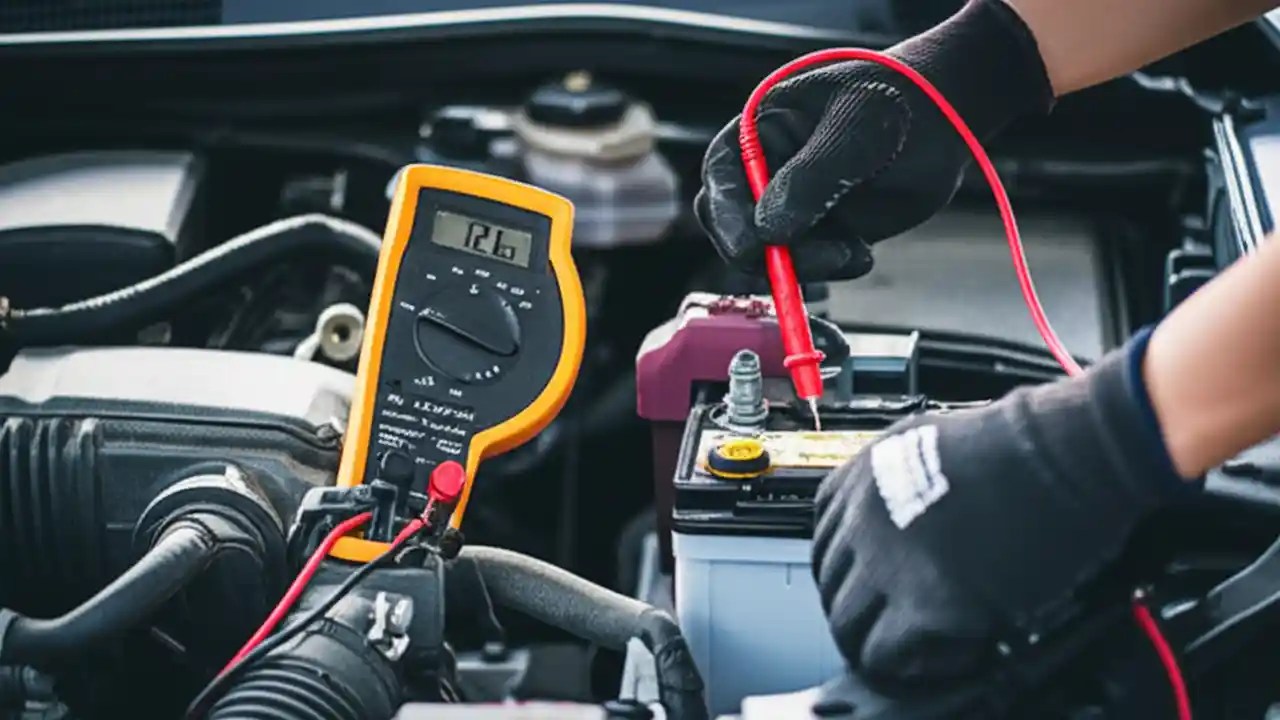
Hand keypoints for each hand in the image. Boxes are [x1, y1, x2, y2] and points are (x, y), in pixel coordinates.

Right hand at [695, 0, 1053, 280]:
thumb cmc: (898, 101)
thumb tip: (770, 228)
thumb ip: (813, 176)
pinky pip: (809, 267)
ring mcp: (792, 208)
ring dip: (811, 265)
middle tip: (823, 257)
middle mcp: (764, 175)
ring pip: (775, 257)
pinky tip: (861, 252)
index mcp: (755, 135)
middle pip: (738, 230)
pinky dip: (833, 269)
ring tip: (856, 251)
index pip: (721, 182)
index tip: (754, 247)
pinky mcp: (821, 234)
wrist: (945, 120)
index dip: (729, 218)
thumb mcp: (857, 128)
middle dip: (773, 253)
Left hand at [811, 331, 1195, 684]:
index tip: (866, 588)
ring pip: (850, 626)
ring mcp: (888, 561)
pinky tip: (943, 656)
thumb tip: (903, 521)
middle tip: (890, 626)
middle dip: (858, 610)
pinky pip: (888, 655)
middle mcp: (863, 518)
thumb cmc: (1023, 443)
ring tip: (915, 651)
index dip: (847, 572)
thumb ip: (902, 482)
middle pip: (831, 586)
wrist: (1069, 453)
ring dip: (877, 644)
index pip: (825, 541)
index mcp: (862, 476)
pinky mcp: (925, 603)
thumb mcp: (929, 442)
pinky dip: (911, 665)